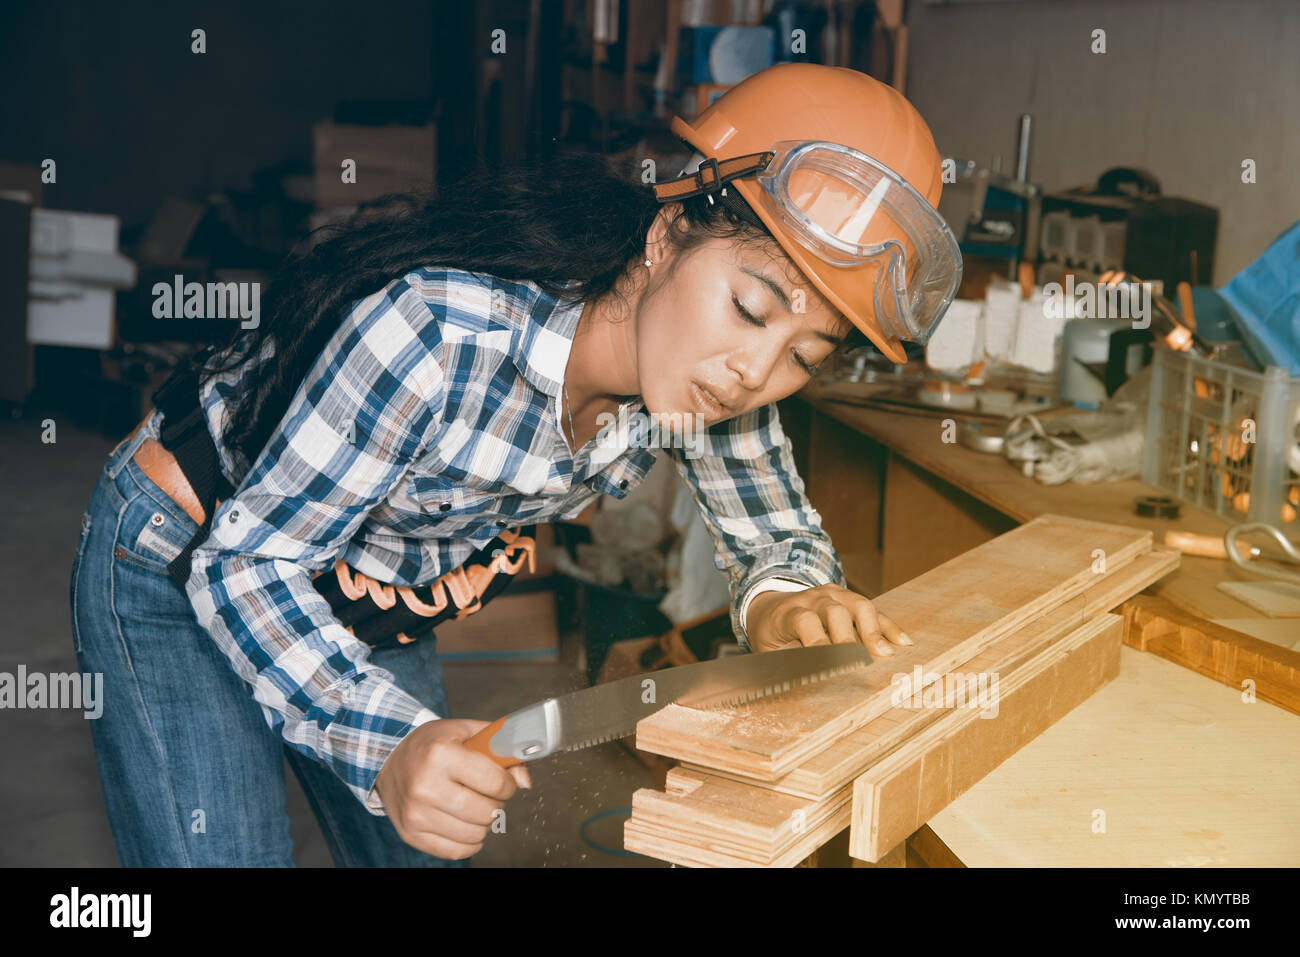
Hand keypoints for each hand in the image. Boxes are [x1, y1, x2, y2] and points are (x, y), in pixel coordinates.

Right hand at [375, 718, 531, 859]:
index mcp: (441, 755)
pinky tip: (465, 823)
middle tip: (489, 793)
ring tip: (475, 806)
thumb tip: (524, 781)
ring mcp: (416, 814)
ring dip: (484, 823)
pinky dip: (469, 841)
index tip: (504, 780)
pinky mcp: (411, 834)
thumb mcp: (467, 731)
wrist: (388, 758)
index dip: (508, 783)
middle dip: (497, 803)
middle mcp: (426, 786)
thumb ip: (502, 748)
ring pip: (475, 834)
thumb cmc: (432, 744)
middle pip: (486, 812)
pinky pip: (456, 851)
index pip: (495, 782)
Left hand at [745, 583, 913, 655]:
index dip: (819, 642)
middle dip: (850, 638)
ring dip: (874, 630)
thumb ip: (786, 662)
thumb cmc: (771, 634)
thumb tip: (806, 683)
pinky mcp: (849, 598)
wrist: (769, 605)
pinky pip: (873, 610)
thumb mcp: (768, 649)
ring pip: (859, 605)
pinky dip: (888, 626)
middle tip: (861, 663)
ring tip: (887, 654)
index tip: (831, 665)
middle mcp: (812, 598)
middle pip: (836, 612)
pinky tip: (903, 642)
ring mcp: (833, 594)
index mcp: (789, 611)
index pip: (805, 621)